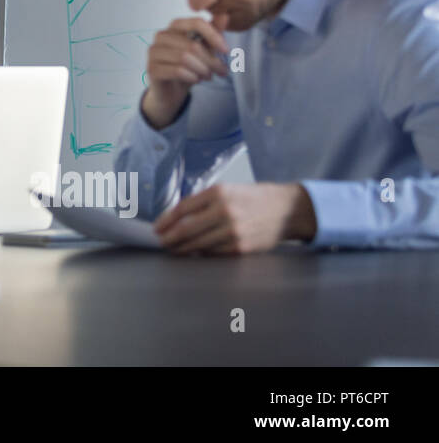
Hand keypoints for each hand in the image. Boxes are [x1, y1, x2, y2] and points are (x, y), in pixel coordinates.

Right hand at [141, 14, 230, 127]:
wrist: (171, 91)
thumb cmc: (189, 67)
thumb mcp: (205, 50)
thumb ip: (214, 33)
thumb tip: (225, 16)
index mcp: (174, 26)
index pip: (196, 23)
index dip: (214, 36)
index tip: (226, 51)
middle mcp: (161, 36)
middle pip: (192, 45)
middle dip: (211, 60)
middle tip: (221, 71)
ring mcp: (154, 52)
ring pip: (185, 58)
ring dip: (202, 70)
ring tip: (208, 76)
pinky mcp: (151, 68)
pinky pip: (177, 71)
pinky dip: (191, 77)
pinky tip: (195, 80)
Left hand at [153, 182, 317, 254]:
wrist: (286, 210)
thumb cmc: (252, 198)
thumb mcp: (227, 190)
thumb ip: (202, 202)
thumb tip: (176, 217)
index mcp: (218, 193)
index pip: (182, 209)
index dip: (166, 220)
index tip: (156, 228)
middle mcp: (224, 211)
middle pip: (186, 229)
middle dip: (169, 238)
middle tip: (161, 242)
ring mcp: (233, 231)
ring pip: (198, 244)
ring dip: (181, 248)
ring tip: (173, 249)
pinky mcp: (241, 247)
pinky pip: (213, 253)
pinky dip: (201, 253)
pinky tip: (194, 252)